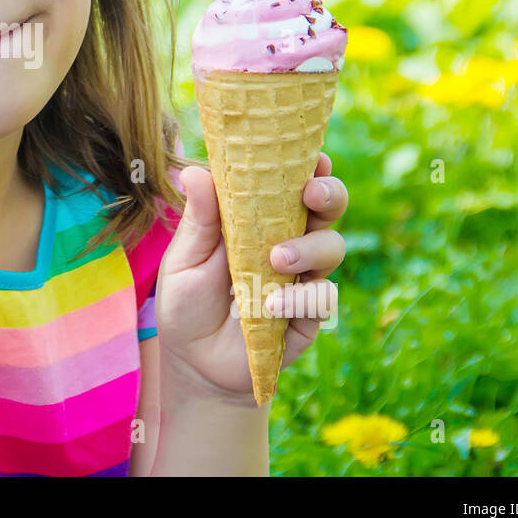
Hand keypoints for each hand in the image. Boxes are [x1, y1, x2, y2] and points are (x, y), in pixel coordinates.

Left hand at [154, 152, 347, 406]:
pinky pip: (322, 296)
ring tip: (276, 259)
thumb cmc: (187, 303)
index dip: (306, 164)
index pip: (290, 182)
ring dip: (308, 247)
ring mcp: (302, 276)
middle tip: (310, 194)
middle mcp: (288, 239)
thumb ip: (199, 220)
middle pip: (327, 206)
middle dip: (328, 193)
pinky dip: (299, 298)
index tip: (310, 153)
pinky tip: (270, 307)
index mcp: (258, 218)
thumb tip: (193, 172)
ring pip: (332, 246)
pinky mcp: (309, 313)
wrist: (196, 364)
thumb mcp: (184, 260)